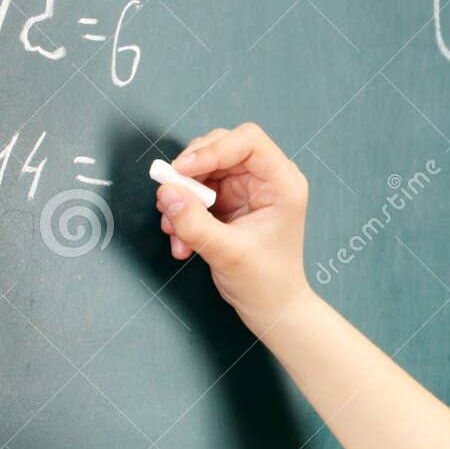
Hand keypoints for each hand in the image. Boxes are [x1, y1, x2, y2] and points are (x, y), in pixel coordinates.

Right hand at [155, 122, 312, 330]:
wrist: (270, 307)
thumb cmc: (265, 282)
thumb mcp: (227, 253)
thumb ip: (194, 222)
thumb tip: (166, 193)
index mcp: (282, 183)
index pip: (248, 141)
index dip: (212, 149)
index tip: (183, 170)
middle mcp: (265, 179)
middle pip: (220, 148)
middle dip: (190, 172)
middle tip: (170, 198)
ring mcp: (245, 189)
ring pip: (203, 170)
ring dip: (182, 197)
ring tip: (175, 230)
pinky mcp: (228, 202)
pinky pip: (196, 192)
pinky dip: (183, 212)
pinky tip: (181, 240)